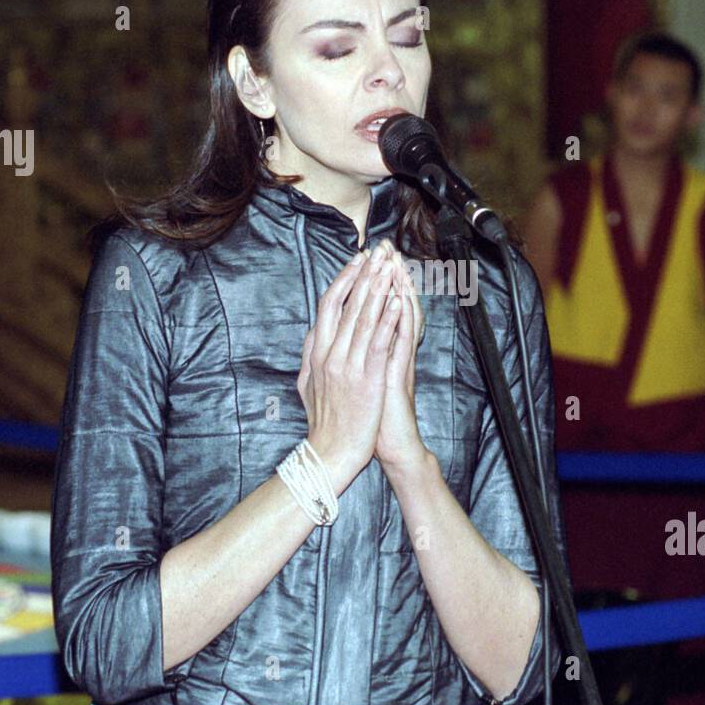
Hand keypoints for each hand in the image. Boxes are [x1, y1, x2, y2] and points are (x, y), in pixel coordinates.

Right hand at [296, 239, 402, 488]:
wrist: (331, 453)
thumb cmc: (324, 422)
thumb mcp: (306, 385)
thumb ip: (309, 356)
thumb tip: (311, 334)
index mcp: (318, 353)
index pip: (329, 306)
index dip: (344, 280)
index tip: (357, 261)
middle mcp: (331, 354)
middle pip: (348, 305)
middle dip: (365, 275)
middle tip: (377, 251)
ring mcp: (349, 365)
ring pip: (364, 318)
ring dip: (378, 289)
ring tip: (389, 266)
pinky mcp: (368, 379)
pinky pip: (379, 343)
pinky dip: (388, 320)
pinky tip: (397, 301)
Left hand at [374, 247, 428, 475]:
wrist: (390, 445)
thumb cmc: (373, 415)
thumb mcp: (360, 377)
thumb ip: (355, 353)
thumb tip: (339, 334)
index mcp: (378, 347)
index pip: (377, 305)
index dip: (372, 281)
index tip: (366, 256)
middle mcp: (391, 349)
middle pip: (391, 302)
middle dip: (386, 274)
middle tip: (385, 247)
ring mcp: (397, 359)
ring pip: (401, 315)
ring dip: (398, 287)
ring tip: (395, 261)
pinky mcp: (400, 372)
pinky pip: (403, 340)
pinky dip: (401, 318)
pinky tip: (399, 299)